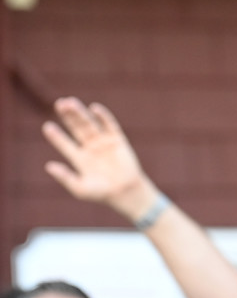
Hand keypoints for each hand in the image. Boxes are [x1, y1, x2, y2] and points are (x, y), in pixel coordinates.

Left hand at [42, 97, 157, 221]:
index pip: (64, 143)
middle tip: (59, 104)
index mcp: (79, 158)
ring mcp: (104, 143)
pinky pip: (110, 125)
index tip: (48, 127)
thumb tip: (48, 166)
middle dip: (68, 117)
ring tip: (70, 102)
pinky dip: (103, 116)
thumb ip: (65, 178)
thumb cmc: (103, 194)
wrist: (127, 193)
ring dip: (80, 113)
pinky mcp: (118, 141)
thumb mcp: (80, 189)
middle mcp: (90, 148)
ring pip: (90, 124)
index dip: (56, 136)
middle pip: (76, 128)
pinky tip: (94, 108)